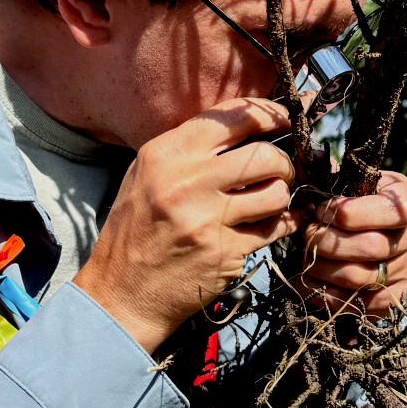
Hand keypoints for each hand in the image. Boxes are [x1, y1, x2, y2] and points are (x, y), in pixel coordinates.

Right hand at [75, 98, 299, 352]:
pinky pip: (274, 229)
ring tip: (271, 201)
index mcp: (165, 154)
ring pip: (276, 193)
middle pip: (264, 155)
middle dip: (283, 162)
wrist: (122, 293)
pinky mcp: (225, 253)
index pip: (231, 117)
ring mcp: (208, 219)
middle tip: (281, 171)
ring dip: (282, 196)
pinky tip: (281, 223)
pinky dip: (285, 224)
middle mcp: (186, 181)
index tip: (285, 119)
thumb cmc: (135, 232)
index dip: (269, 114)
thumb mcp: (145, 176)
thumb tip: (244, 125)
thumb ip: (188, 150)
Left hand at [297, 170, 406, 318]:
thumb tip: (303, 165)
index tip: (323, 209)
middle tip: (308, 233)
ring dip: (323, 267)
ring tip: (305, 254)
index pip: (392, 212)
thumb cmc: (353, 197)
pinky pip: (358, 304)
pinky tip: (308, 278)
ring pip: (361, 278)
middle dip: (329, 240)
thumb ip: (329, 174)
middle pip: (372, 247)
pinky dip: (325, 293)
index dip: (352, 213)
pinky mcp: (393, 297)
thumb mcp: (348, 177)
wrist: (370, 225)